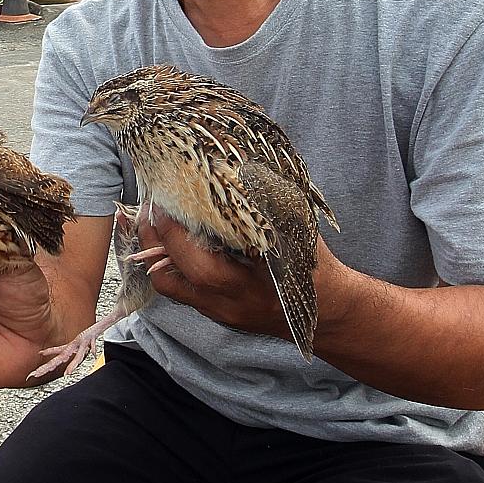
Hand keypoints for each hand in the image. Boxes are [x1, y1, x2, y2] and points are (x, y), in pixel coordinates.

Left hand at [140, 209, 323, 342]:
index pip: (200, 259)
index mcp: (254, 284)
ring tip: (153, 219)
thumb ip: (266, 208)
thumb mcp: (298, 233)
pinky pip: (178, 289)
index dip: (176, 228)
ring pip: (169, 285)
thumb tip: (238, 169)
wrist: (331, 313)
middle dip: (157, 236)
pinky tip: (171, 238)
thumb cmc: (317, 267)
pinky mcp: (214, 313)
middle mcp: (231, 303)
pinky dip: (169, 261)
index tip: (167, 198)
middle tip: (153, 205)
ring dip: (154, 251)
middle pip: (176, 273)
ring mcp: (219, 312)